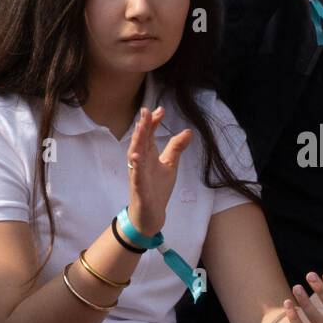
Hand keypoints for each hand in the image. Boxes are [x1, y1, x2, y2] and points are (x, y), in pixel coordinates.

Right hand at [125, 106, 192, 236]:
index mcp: (148, 155)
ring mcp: (138, 174)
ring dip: (136, 141)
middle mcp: (141, 162)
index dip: (154, 122)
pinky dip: (135, 167)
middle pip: (141, 141)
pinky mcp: (139, 188)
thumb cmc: (157, 187)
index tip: (161, 110)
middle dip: (143, 126)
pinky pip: (136, 176)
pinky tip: (136, 157)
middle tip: (146, 111)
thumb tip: (188, 131)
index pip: (149, 135)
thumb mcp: (170, 165)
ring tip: (140, 127)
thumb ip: (176, 148)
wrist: (151, 213)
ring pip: (135, 155)